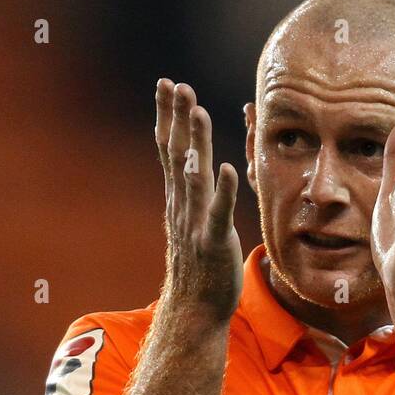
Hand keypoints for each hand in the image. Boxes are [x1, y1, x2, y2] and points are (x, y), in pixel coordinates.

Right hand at [155, 79, 242, 322]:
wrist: (194, 310)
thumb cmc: (199, 268)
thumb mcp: (192, 223)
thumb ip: (191, 194)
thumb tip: (190, 167)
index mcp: (178, 199)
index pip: (169, 150)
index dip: (168, 116)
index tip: (167, 85)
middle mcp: (183, 206)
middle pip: (176, 154)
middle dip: (176, 118)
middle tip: (176, 84)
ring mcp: (196, 223)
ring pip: (195, 176)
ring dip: (196, 143)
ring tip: (198, 111)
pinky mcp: (214, 243)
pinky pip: (218, 214)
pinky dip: (222, 192)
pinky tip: (227, 168)